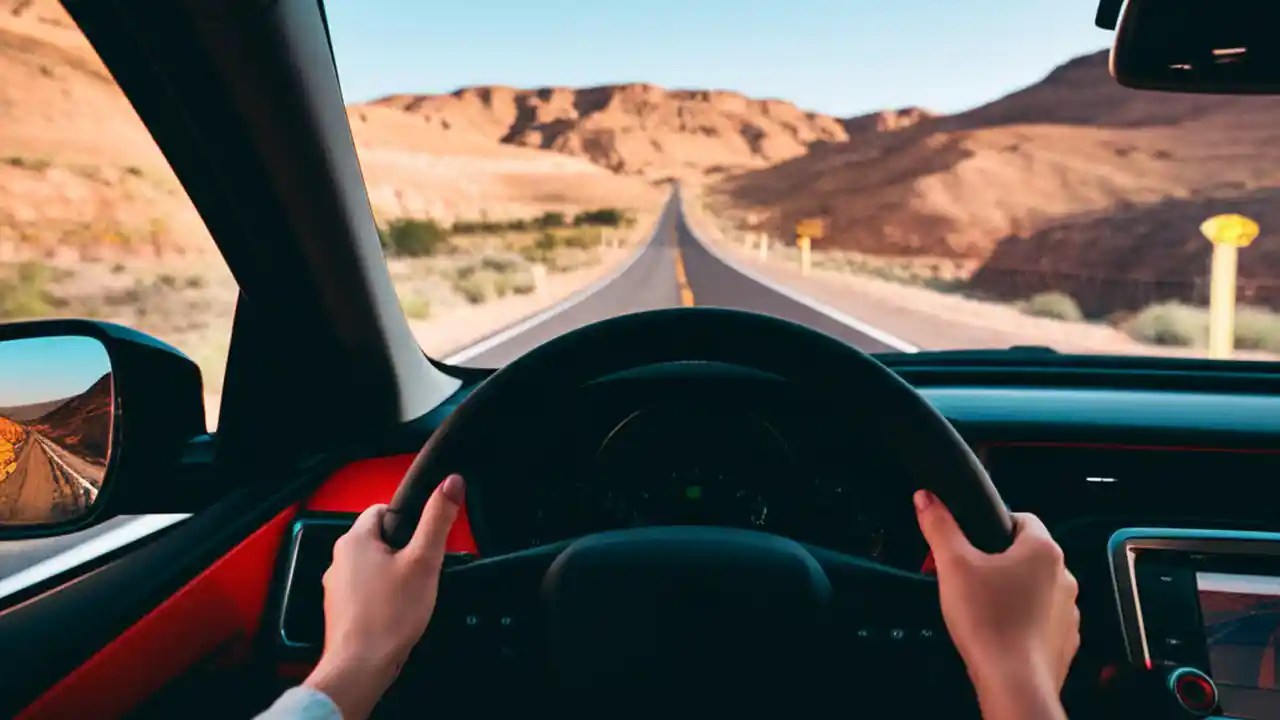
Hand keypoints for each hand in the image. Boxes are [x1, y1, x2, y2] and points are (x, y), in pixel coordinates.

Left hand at [303, 474, 464, 719]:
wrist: (361, 665)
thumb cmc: (389, 615)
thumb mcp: (424, 561)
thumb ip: (437, 520)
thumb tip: (450, 484)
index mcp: (354, 539)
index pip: (382, 509)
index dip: (408, 521)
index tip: (423, 540)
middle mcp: (339, 559)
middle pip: (379, 539)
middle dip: (402, 551)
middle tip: (421, 570)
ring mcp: (336, 586)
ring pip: (372, 567)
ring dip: (391, 575)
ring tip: (410, 595)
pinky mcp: (340, 609)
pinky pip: (366, 591)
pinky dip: (381, 597)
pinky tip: (396, 613)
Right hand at [914, 490, 1077, 719]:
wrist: (1013, 682)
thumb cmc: (987, 619)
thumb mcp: (953, 566)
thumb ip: (939, 526)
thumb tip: (926, 497)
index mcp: (1043, 549)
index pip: (1021, 518)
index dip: (992, 526)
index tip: (969, 544)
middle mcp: (1064, 575)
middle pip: (1026, 554)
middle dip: (998, 561)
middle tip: (967, 578)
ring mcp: (1069, 609)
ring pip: (1035, 586)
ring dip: (1013, 590)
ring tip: (982, 607)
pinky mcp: (1066, 638)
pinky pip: (1043, 618)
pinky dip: (1024, 620)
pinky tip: (1000, 630)